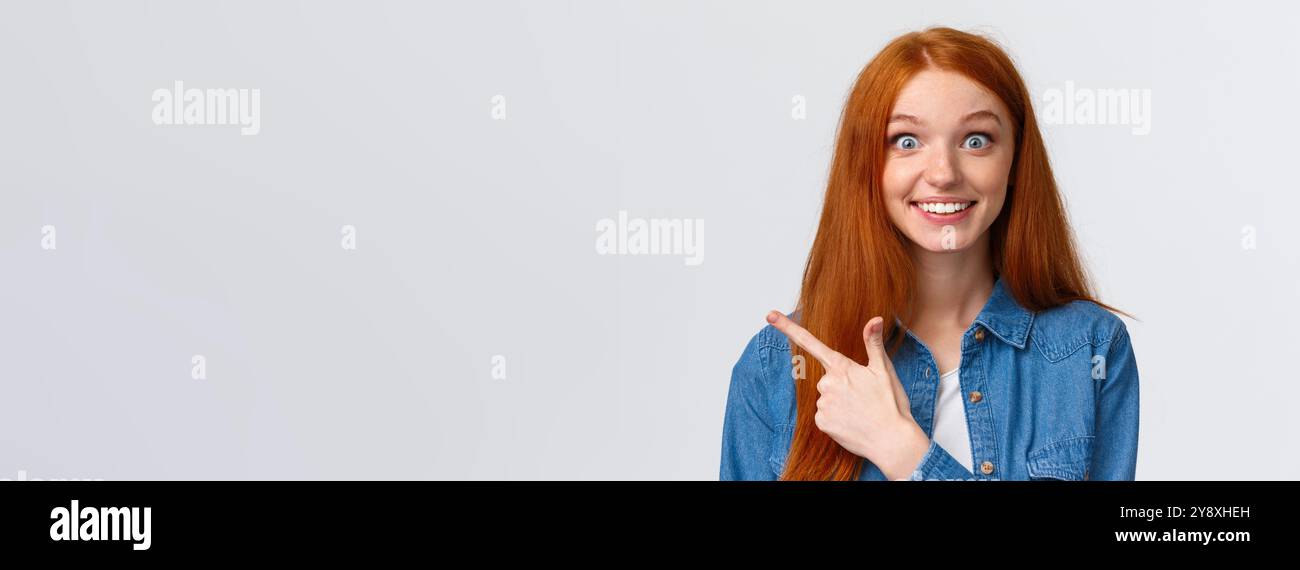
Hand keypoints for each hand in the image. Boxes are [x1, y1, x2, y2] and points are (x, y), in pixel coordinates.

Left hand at [767, 311, 930, 479]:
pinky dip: (836, 418)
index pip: (810, 342)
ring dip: (840, 403)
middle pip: (827, 379)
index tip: (770, 315)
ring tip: (860, 411)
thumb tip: (875, 318)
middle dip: (841, 385)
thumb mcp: (884, 370)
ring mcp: (822, 404)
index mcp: (841, 367)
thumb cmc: (890, 404)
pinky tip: (852, 423)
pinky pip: (824, 416)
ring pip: (826, 398)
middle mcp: (826, 383)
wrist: (892, 441)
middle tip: (863, 397)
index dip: (788, 328)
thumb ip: (873, 343)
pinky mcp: (821, 422)